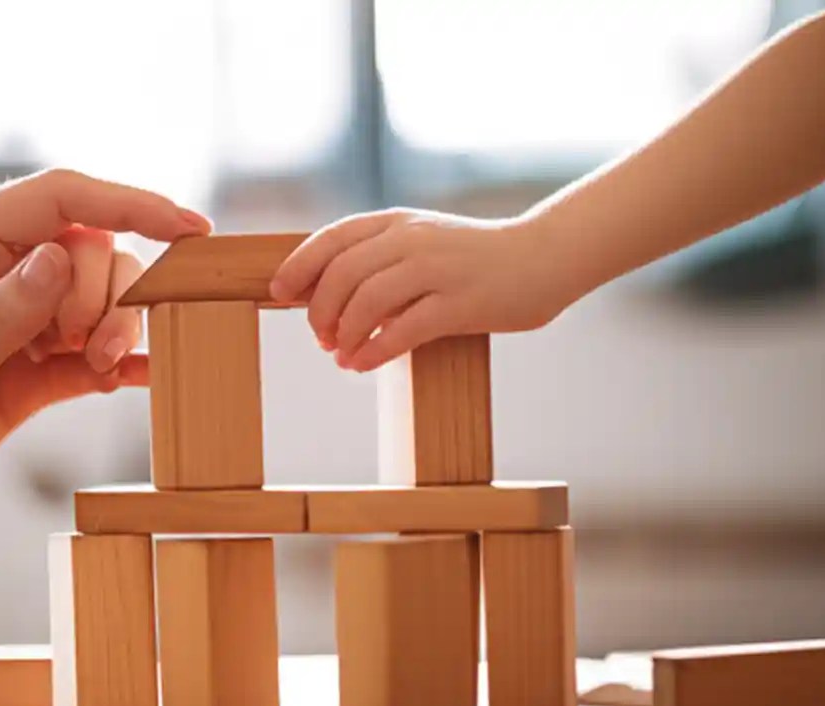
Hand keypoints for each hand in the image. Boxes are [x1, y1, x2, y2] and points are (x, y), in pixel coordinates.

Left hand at [0, 169, 210, 528]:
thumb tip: (60, 259)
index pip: (60, 198)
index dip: (131, 203)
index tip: (190, 229)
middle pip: (91, 245)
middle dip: (109, 296)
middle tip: (88, 349)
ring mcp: (15, 310)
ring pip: (101, 292)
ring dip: (114, 329)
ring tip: (95, 368)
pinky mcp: (31, 354)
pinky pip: (95, 341)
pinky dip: (119, 359)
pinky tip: (136, 377)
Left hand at [269, 208, 573, 370]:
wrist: (543, 257)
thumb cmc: (476, 258)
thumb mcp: (423, 242)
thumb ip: (382, 258)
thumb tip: (329, 295)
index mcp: (399, 222)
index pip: (333, 238)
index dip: (300, 265)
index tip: (280, 292)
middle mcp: (413, 240)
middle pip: (342, 273)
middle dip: (320, 310)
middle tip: (320, 337)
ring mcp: (437, 270)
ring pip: (367, 301)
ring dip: (344, 334)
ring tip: (340, 355)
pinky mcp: (461, 304)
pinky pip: (402, 330)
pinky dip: (373, 350)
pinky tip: (362, 364)